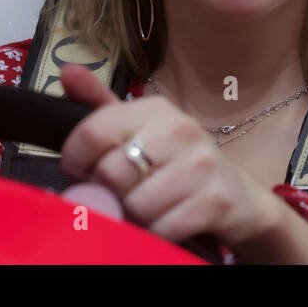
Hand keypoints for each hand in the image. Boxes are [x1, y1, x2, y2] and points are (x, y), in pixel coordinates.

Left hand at [57, 63, 281, 249]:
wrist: (240, 199)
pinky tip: (165, 222)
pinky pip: (161, 229)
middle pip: (110, 173)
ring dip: (133, 217)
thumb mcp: (140, 130)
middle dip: (108, 193)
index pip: (92, 131)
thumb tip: (67, 72)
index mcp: (156, 109)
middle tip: (121, 194)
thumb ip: (100, 107)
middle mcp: (181, 129)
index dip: (76, 160)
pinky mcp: (215, 201)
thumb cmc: (179, 164)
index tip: (84, 172)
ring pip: (134, 205)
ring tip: (146, 209)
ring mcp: (201, 164)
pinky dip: (156, 234)